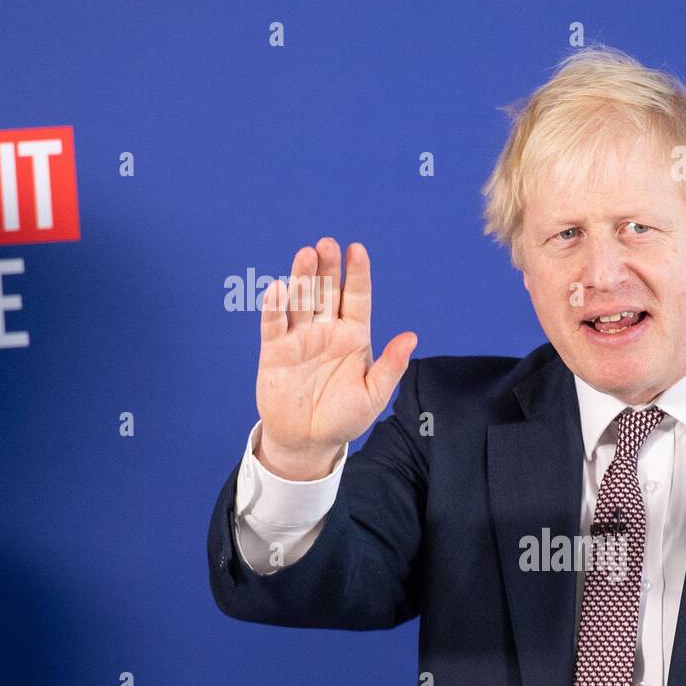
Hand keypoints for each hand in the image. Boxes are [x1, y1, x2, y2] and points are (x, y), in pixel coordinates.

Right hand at [255, 238, 416, 479]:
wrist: (308, 441)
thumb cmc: (343, 417)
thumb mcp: (374, 395)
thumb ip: (390, 366)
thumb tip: (411, 337)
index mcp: (353, 334)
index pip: (356, 296)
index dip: (357, 273)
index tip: (357, 250)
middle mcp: (326, 329)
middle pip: (326, 290)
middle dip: (327, 266)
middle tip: (326, 244)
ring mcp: (299, 337)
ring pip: (300, 300)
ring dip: (301, 278)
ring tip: (304, 256)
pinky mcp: (275, 350)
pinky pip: (274, 324)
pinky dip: (274, 307)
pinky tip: (277, 288)